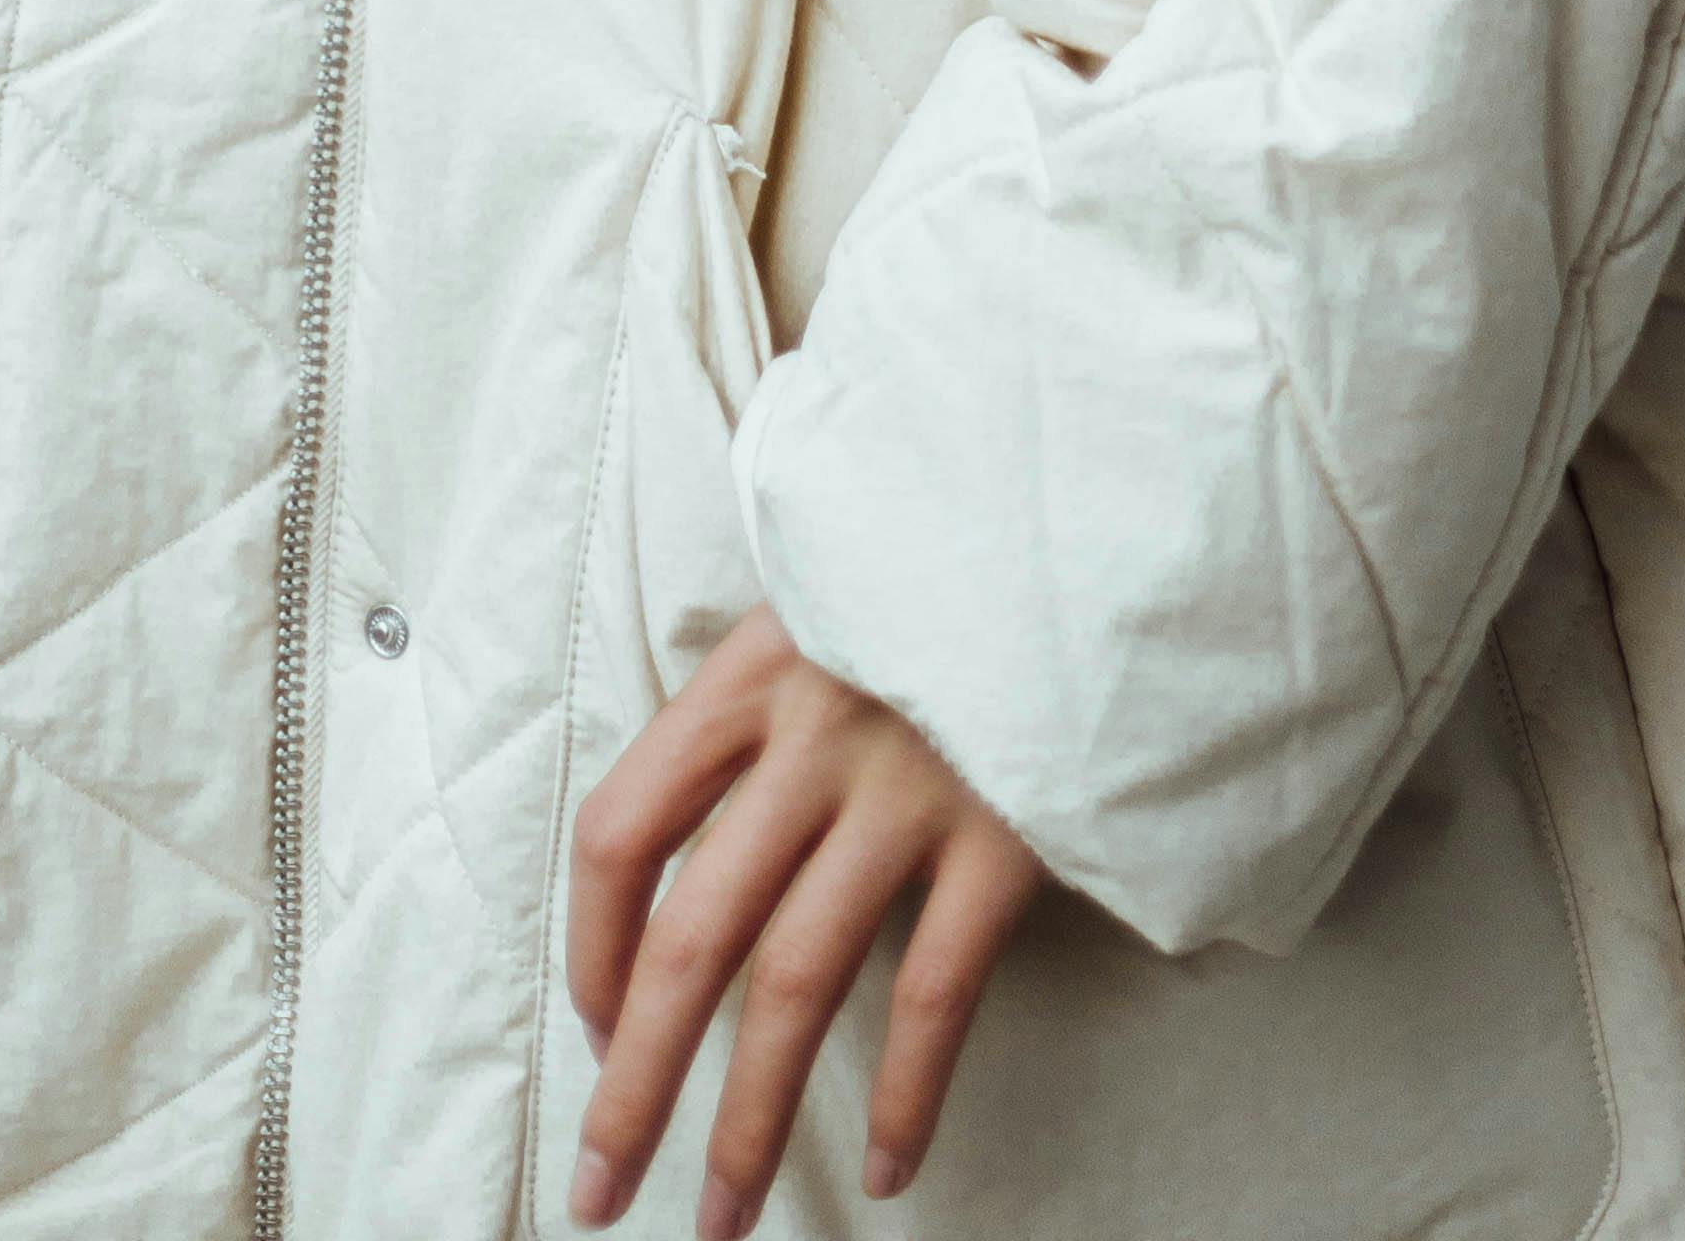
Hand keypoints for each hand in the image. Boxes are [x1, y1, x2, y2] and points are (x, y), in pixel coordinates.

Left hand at [566, 605, 1042, 1230]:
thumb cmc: (941, 571)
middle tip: (597, 1189)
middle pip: (691, 936)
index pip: (622, 829)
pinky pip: (936, 991)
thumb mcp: (822, 597)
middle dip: (635, 1084)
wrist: (1091, 515)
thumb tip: (688, 847)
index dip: (593, 950)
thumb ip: (757, 702)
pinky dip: (906, 1094)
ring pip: (796, 984)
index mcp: (750, 671)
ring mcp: (910, 783)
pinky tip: (884, 1168)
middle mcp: (814, 730)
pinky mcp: (1007, 828)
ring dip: (747, 1122)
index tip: (599, 1036)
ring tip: (718, 1219)